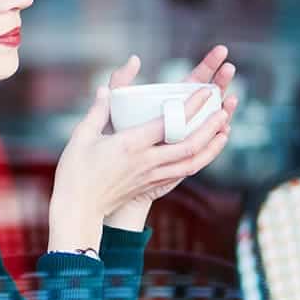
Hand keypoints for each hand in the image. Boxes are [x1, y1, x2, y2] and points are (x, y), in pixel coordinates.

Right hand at [49, 57, 232, 246]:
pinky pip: (183, 172)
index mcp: (130, 145)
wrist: (78, 210)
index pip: (168, 123)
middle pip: (188, 144)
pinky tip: (206, 151)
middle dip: (210, 126)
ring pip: (192, 162)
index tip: (205, 90)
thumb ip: (98, 110)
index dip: (190, 106)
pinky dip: (199, 160)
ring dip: (211, 146)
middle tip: (224, 109)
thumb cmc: (75, 172)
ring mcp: (152, 176)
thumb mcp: (81, 136)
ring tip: (224, 130)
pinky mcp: (152, 186)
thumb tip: (105, 89)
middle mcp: (147, 161)